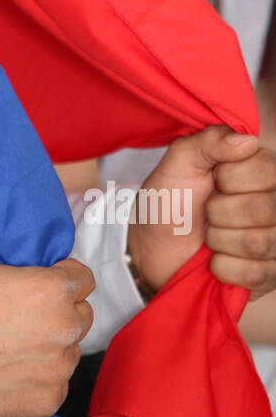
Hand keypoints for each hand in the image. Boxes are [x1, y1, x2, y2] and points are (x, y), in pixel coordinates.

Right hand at [0, 257, 93, 416]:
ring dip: (49, 351)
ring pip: (67, 354)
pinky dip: (37, 381)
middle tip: (27, 322)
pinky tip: (7, 376)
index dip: (66, 280)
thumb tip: (29, 281)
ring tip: (11, 353)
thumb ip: (21, 276)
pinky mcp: (48, 402)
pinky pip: (54, 386)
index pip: (84, 279)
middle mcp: (64, 328)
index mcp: (52, 290)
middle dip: (60, 316)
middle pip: (81, 317)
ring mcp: (59, 369)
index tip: (52, 288)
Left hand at [127, 125, 271, 296]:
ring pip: (259, 243)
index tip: (212, 180)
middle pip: (264, 209)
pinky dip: (224, 267)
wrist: (152, 245)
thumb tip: (246, 141)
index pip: (266, 171)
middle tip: (207, 212)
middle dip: (219, 212)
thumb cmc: (170, 199)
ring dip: (219, 239)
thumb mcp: (180, 161)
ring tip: (209, 235)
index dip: (229, 178)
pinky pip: (257, 273)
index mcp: (263, 171)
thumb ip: (209, 141)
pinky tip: (216, 259)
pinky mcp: (269, 275)